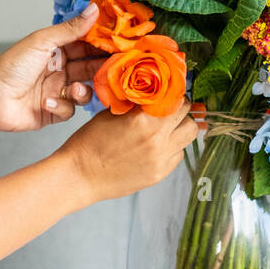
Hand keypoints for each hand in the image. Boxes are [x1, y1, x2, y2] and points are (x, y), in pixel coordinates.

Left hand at [0, 4, 108, 132]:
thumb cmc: (11, 66)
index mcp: (57, 50)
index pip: (87, 45)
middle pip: (91, 68)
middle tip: (115, 69)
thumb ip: (71, 28)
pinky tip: (46, 102)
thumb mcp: (43, 42)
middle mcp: (61, 70)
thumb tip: (94, 9)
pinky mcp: (55, 111)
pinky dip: (62, 106)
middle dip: (102, 69)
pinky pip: (71, 110)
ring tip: (73, 90)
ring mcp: (59, 91)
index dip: (103, 44)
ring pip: (86, 91)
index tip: (121, 43)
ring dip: (83, 91)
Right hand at [58, 98, 198, 202]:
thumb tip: (156, 93)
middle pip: (189, 118)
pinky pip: (179, 154)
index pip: (178, 100)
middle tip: (171, 110)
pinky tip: (157, 146)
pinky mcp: (160, 174)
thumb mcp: (112, 113)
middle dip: (182, 111)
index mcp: (145, 120)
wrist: (80, 175)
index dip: (175, 95)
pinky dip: (173, 147)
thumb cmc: (90, 142)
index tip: (171, 94)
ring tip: (167, 128)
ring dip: (181, 129)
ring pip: (189, 137)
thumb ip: (138, 105)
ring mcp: (161, 159)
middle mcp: (158, 139)